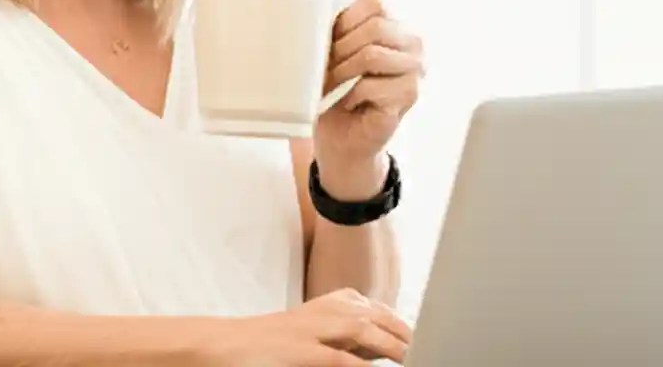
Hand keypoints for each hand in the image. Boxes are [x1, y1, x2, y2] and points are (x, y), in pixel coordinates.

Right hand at [199, 288, 412, 365]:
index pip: (387, 315)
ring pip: (366, 332)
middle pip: (383, 320)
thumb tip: (393, 350)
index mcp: (340, 302)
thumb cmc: (279, 344)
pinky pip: (340, 359)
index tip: (433, 345)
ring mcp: (315, 328)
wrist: (230, 344)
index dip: (411, 332)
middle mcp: (331, 309)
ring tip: (416, 359)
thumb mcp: (322, 333)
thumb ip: (356, 339)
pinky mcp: (302, 349)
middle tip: (433, 352)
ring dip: (395, 349)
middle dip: (409, 340)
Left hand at [315, 0, 424, 168]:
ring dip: (342, 72)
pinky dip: (350, 95)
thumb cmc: (338, 89)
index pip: (374, 3)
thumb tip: (316, 15)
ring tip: (331, 85)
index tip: (328, 43)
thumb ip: (338, 30)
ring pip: (372, 55)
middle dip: (340, 48)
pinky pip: (370, 85)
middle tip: (324, 68)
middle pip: (374, 27)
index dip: (344, 22)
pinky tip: (348, 103)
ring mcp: (416, 70)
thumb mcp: (336, 51)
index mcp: (397, 25)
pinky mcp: (410, 96)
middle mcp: (415, 44)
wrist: (343, 136)